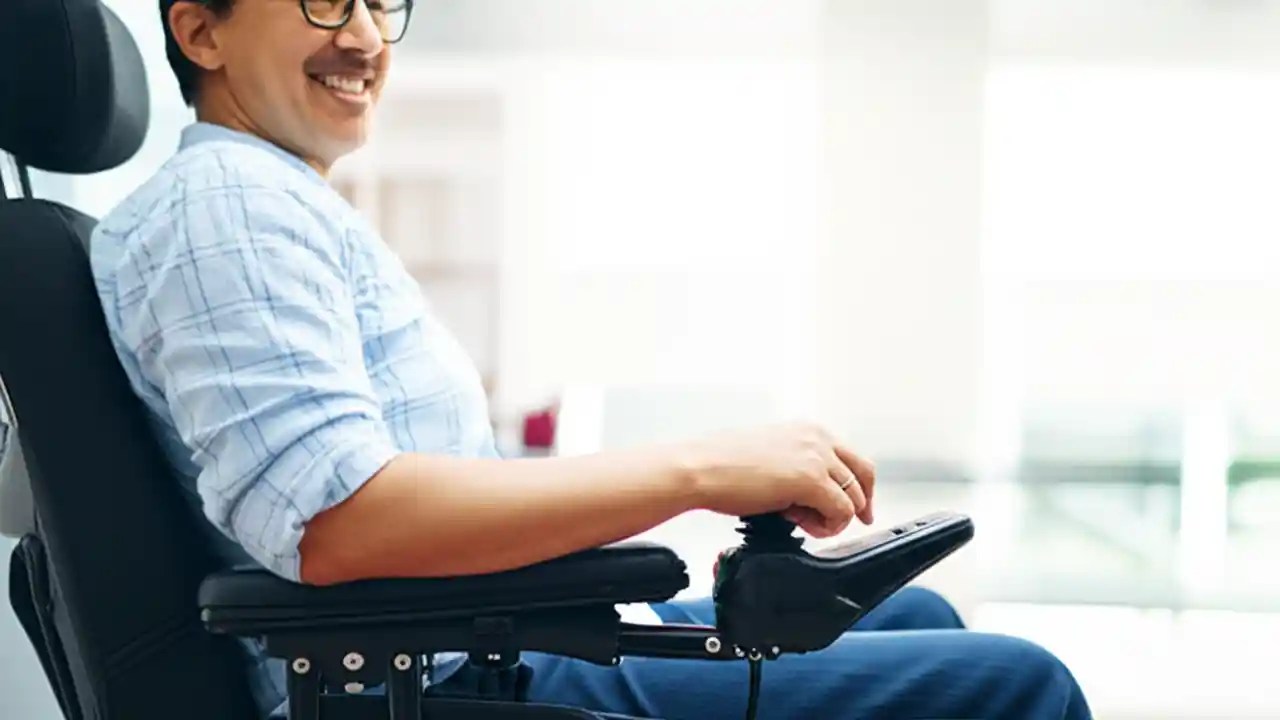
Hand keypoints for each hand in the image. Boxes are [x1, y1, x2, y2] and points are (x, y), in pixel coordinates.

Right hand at [680, 422, 875, 538]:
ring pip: (854, 498)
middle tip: (851, 524)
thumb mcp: (771, 457)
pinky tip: (802, 526)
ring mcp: (817, 458)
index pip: (852, 458)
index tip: (854, 508)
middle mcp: (818, 438)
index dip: (857, 488)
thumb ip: (797, 469)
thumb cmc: (722, 465)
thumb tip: (808, 497)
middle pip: (864, 474)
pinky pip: (841, 512)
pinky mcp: (811, 480)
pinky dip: (827, 526)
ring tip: (804, 524)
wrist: (700, 468)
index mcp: (808, 430)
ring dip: (833, 518)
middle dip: (861, 504)